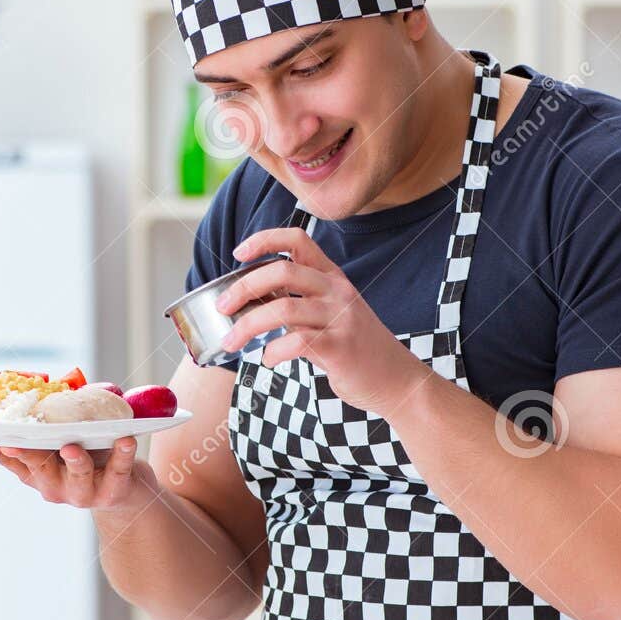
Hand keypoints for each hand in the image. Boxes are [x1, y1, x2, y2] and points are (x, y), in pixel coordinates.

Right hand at [0, 439, 155, 511]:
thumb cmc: (83, 460)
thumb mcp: (55, 447)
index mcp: (35, 473)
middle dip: (27, 454)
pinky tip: (126, 439)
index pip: (9, 459)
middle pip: (38, 468)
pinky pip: (118, 470)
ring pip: (77, 474)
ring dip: (74, 460)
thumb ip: (39, 427)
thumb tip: (16, 390)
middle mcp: (53, 487)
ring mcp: (83, 492)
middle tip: (13, 441)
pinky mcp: (114, 490)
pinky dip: (122, 454)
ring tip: (71, 447)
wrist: (123, 493)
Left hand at [216, 226, 426, 414]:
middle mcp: (337, 290)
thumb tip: (250, 299)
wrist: (397, 380)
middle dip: (243, 287)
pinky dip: (273, 352)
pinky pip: (297, 342)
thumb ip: (298, 302)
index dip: (264, 239)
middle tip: (223, 307)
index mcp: (332, 277)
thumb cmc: (355, 348)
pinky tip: (269, 359)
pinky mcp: (340, 347)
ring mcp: (340, 318)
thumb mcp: (330, 313)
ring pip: (283, 308)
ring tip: (232, 341)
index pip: (298, 239)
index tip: (238, 254)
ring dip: (248, 325)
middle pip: (282, 270)